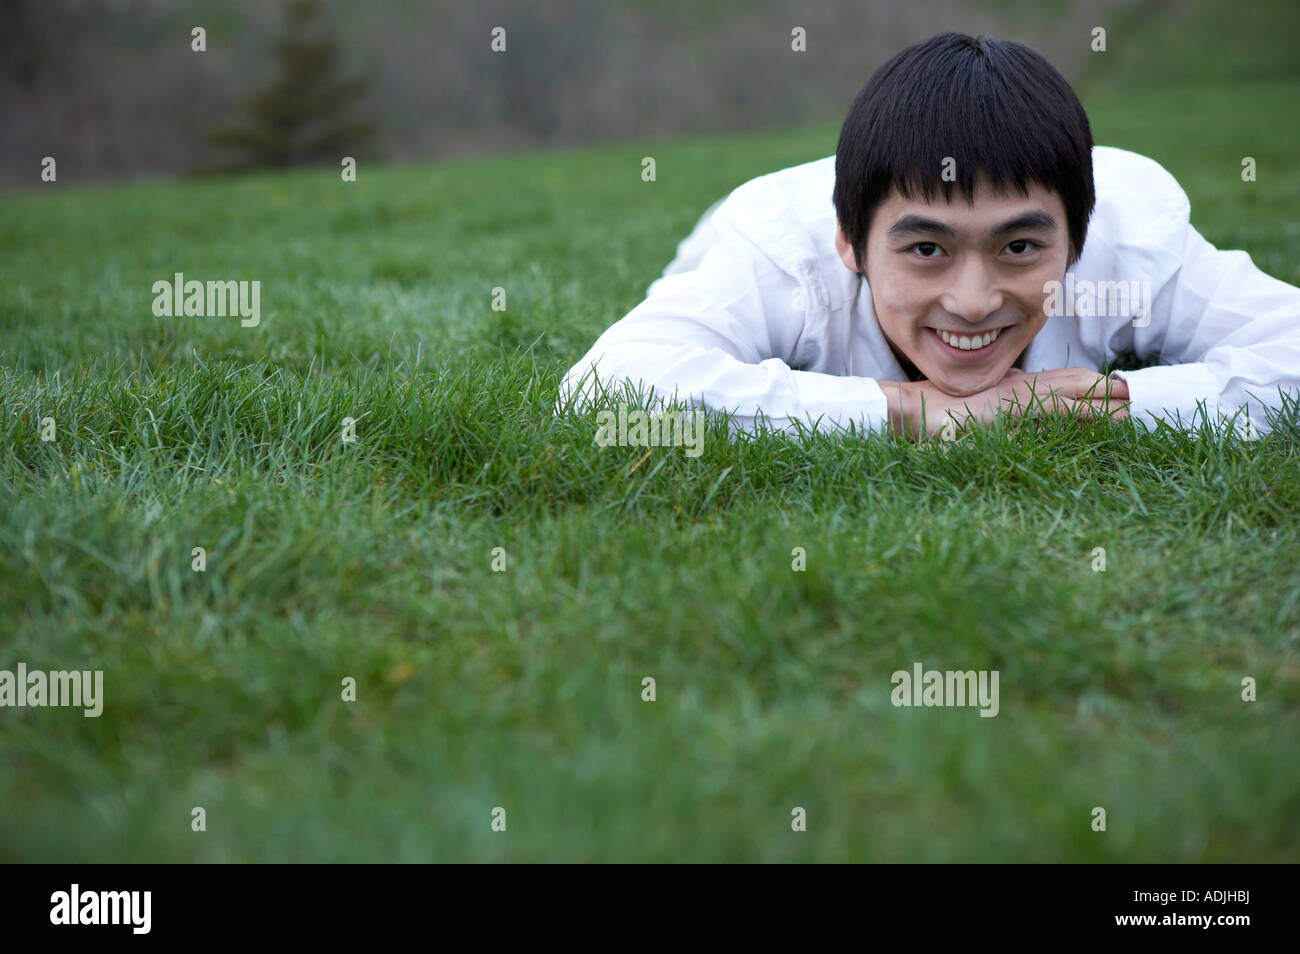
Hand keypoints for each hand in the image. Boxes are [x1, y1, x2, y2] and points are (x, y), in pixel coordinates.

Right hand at [906, 367, 1129, 439]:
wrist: (913, 411)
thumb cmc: (935, 416)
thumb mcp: (973, 418)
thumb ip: (996, 417)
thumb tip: (1008, 425)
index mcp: (1014, 387)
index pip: (1063, 383)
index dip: (1092, 386)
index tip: (1118, 393)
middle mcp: (1021, 385)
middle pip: (1077, 381)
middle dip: (1108, 388)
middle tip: (1138, 394)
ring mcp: (1019, 393)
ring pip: (1077, 390)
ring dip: (1108, 397)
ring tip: (1136, 403)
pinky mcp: (1015, 406)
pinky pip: (1063, 407)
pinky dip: (1091, 410)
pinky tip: (1112, 414)